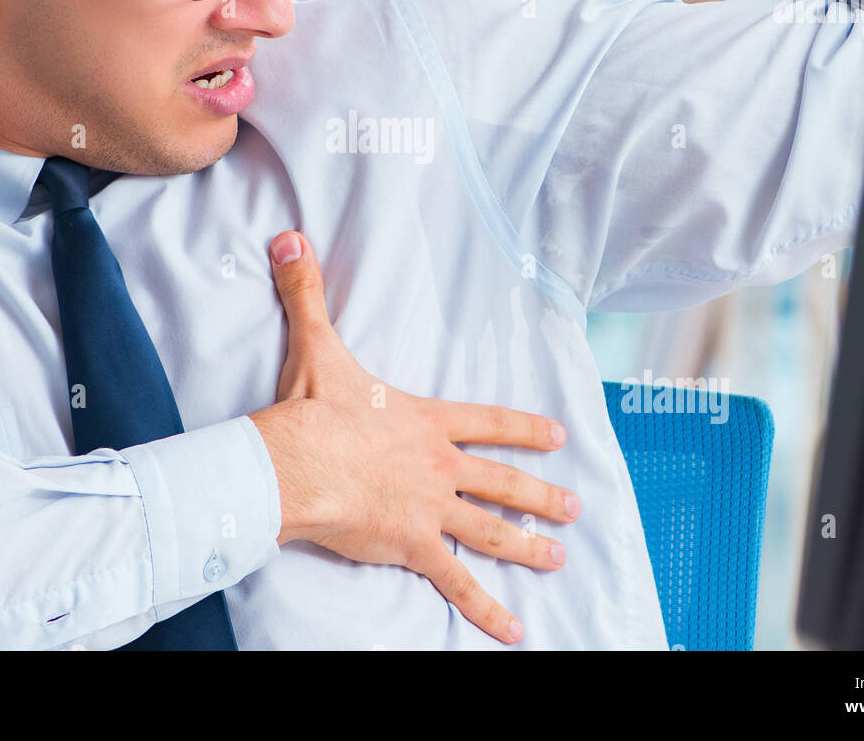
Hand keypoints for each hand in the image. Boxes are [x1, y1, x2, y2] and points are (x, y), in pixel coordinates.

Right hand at [247, 230, 577, 644]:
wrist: (298, 460)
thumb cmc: (311, 407)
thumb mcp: (316, 343)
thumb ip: (306, 289)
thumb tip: (289, 234)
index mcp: (426, 421)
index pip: (488, 422)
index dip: (524, 428)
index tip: (558, 436)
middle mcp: (439, 465)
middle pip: (502, 480)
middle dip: (541, 494)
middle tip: (574, 506)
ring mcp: (432, 508)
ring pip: (493, 530)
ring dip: (529, 544)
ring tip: (561, 556)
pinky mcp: (414, 546)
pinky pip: (457, 582)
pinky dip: (486, 608)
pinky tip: (515, 629)